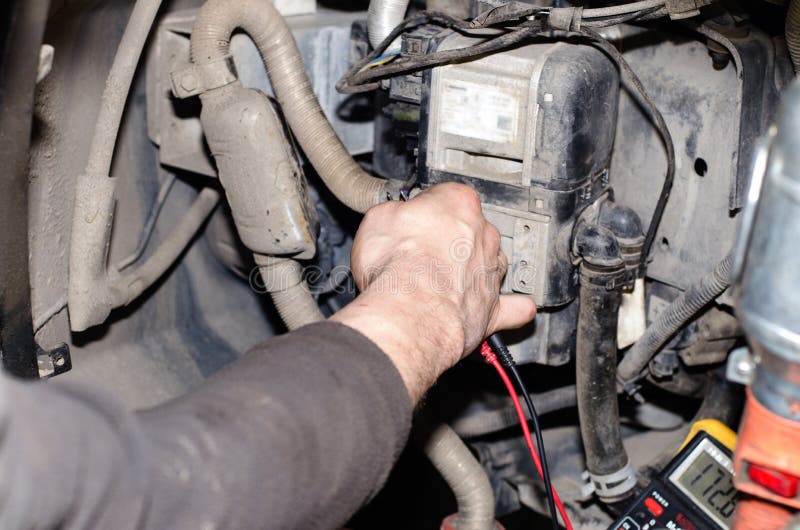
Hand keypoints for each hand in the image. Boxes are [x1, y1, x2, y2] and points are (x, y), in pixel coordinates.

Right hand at [331, 183, 535, 402]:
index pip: (445, 195)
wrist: (408, 314)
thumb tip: (394, 216)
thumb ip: (394, 214)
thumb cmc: (394, 267)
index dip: (425, 209)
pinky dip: (513, 308)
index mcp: (457, 203)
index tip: (410, 219)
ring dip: (472, 269)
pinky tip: (513, 308)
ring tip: (443, 281)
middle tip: (418, 253)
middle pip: (470, 229)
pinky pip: (512, 306)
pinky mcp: (493, 308)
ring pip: (490, 263)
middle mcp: (482, 234)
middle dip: (448, 239)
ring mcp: (490, 272)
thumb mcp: (377, 220)